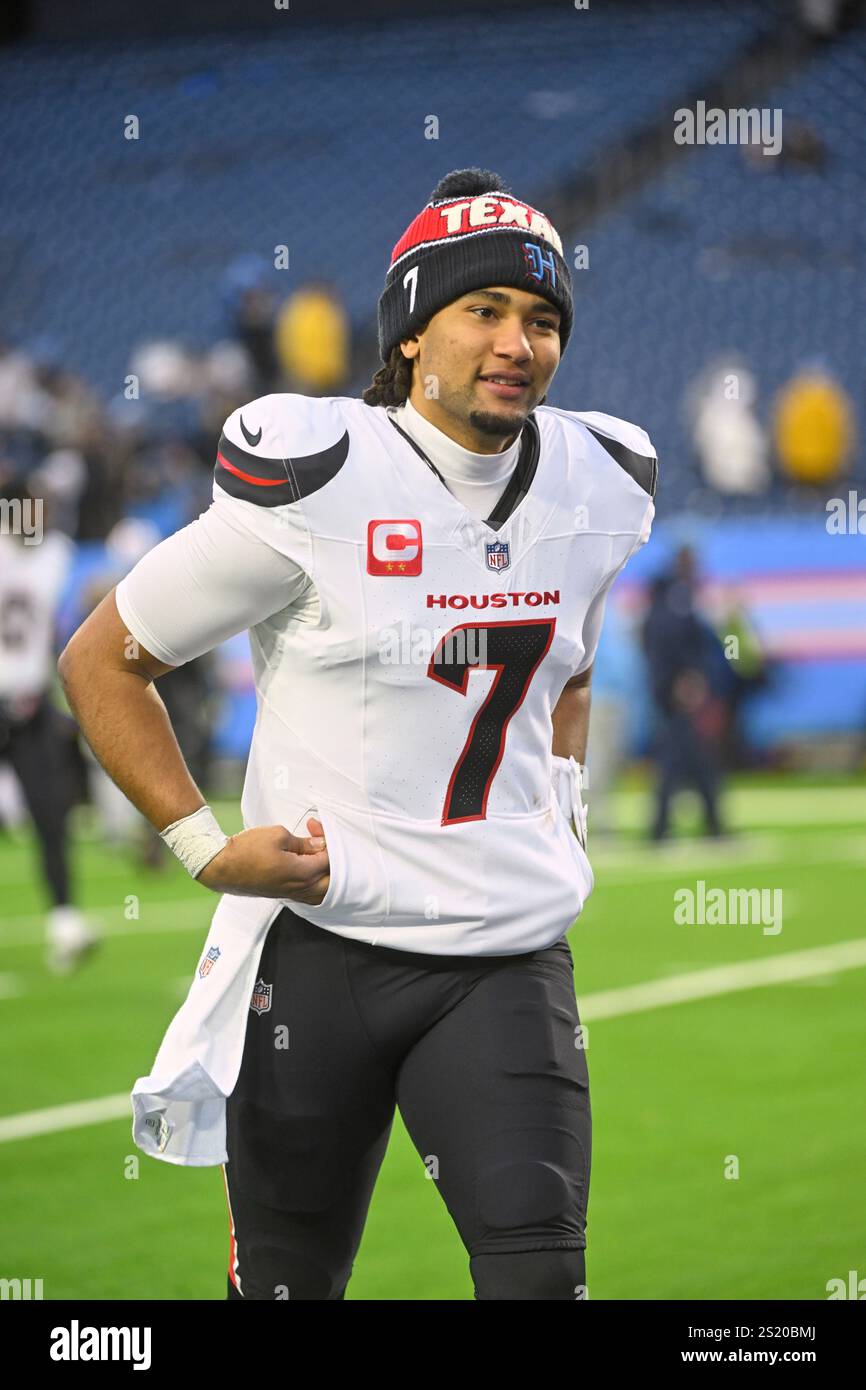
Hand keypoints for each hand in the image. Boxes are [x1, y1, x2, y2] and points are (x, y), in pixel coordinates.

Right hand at [197, 818, 329, 902]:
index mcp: (302, 874)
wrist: (222, 866)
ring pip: (322, 890)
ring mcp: (292, 894)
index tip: (315, 827)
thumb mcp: (278, 835)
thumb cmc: (247, 850)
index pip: (330, 859)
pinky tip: (309, 867)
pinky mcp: (284, 894)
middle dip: (332, 858)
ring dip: (325, 872)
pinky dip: (316, 881)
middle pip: (332, 879)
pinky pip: (310, 893)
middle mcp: (300, 888)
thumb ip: (304, 842)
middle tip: (320, 840)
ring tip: (316, 853)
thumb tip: (319, 845)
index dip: (326, 840)